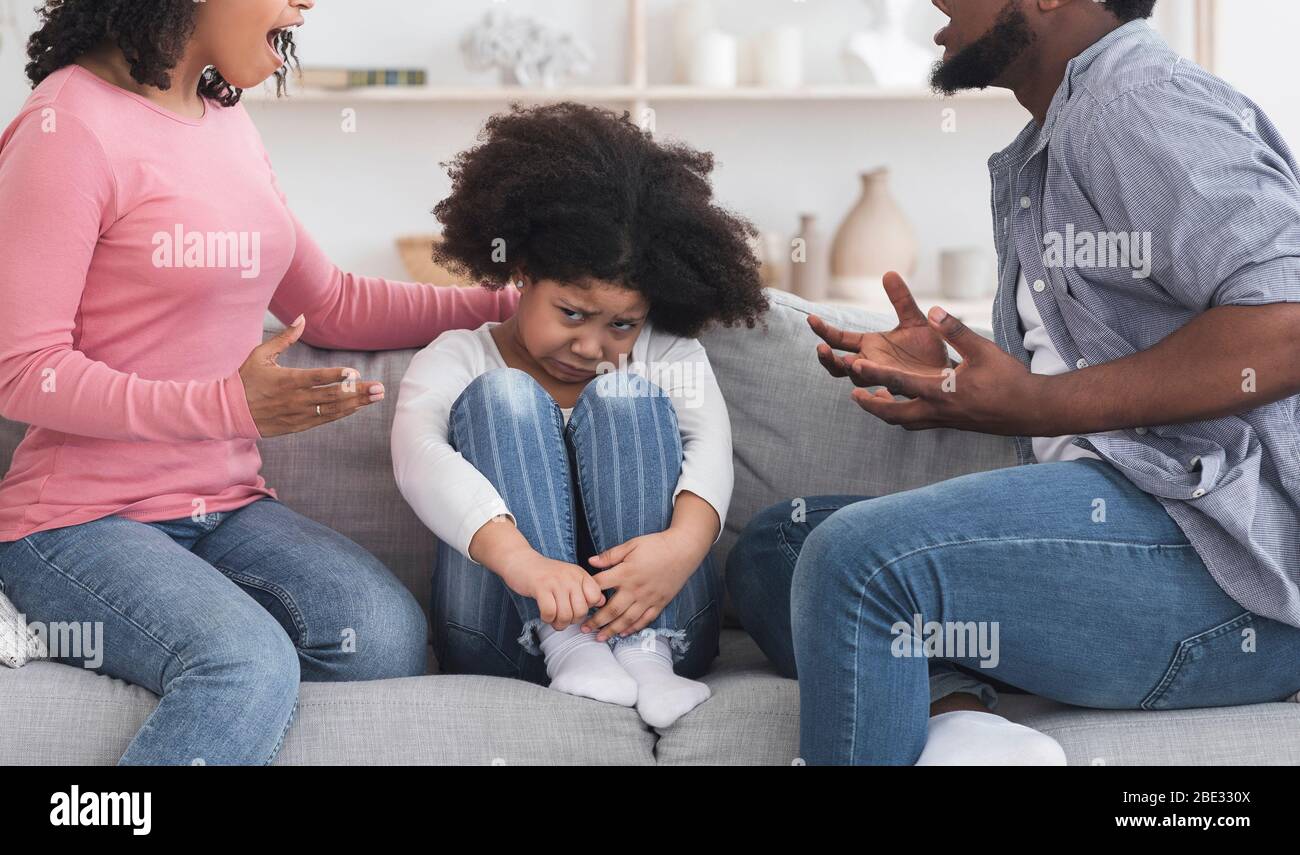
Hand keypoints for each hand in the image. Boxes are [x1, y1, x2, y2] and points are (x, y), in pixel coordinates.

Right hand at [239, 315, 385, 437]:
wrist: (229, 412)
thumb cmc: (246, 379)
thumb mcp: (261, 354)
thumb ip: (285, 338)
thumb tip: (302, 318)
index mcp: (286, 380)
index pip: (316, 378)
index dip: (336, 376)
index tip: (355, 373)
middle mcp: (295, 399)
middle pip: (332, 396)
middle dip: (358, 392)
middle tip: (379, 388)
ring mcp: (297, 414)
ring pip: (332, 409)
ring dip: (357, 403)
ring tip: (376, 397)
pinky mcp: (297, 425)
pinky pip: (324, 419)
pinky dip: (342, 413)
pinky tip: (358, 406)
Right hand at [501, 549, 606, 630]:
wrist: (520, 561)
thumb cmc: (545, 574)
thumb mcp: (569, 577)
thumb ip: (585, 589)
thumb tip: (602, 601)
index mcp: (580, 574)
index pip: (596, 597)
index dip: (587, 608)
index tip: (575, 609)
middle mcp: (571, 576)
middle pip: (581, 610)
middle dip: (572, 620)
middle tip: (562, 618)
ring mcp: (556, 581)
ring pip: (566, 615)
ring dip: (558, 623)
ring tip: (553, 619)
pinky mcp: (540, 587)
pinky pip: (550, 612)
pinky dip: (547, 619)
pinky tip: (544, 615)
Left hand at [581, 531, 700, 642]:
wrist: (683, 550)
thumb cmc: (656, 545)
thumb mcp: (631, 544)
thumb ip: (610, 555)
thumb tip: (590, 561)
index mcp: (626, 573)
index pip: (600, 586)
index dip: (587, 593)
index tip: (578, 600)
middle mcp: (635, 589)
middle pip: (612, 609)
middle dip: (596, 621)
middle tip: (583, 629)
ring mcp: (648, 598)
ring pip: (627, 619)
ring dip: (612, 630)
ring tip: (599, 637)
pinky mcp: (659, 603)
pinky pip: (645, 620)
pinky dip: (633, 628)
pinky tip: (623, 633)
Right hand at [810, 271, 953, 383]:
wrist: (949, 371)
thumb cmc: (929, 348)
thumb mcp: (914, 320)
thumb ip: (901, 300)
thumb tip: (889, 272)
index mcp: (869, 345)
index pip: (839, 338)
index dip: (824, 330)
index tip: (811, 318)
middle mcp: (870, 363)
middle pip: (838, 365)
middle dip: (828, 358)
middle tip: (821, 348)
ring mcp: (882, 378)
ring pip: (858, 378)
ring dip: (852, 370)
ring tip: (851, 362)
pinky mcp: (898, 390)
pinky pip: (883, 393)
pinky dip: (877, 391)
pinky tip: (879, 390)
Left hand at [845, 306, 1047, 435]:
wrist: (1032, 411)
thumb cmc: (1010, 380)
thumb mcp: (983, 350)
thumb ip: (955, 330)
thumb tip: (933, 310)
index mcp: (941, 393)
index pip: (900, 383)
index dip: (875, 374)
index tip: (855, 367)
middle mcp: (939, 411)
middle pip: (895, 414)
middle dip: (872, 405)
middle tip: (854, 394)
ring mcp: (946, 421)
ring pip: (907, 423)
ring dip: (888, 413)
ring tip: (874, 400)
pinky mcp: (954, 423)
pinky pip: (922, 423)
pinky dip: (907, 416)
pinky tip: (909, 405)